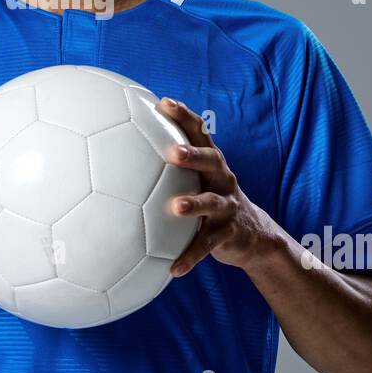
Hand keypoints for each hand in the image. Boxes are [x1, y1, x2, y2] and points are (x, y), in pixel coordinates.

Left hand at [155, 96, 271, 276]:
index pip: (200, 132)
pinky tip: (173, 269)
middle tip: (173, 153)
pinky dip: (190, 256)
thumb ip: (169, 164)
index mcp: (212, 162)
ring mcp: (228, 206)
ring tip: (176, 207)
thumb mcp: (196, 179)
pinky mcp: (229, 233)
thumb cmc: (209, 198)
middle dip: (194, 155)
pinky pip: (207, 245)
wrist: (251, 234)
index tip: (164, 103)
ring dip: (195, 204)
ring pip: (213, 202)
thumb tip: (120, 148)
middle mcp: (222, 178)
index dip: (184, 116)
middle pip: (212, 160)